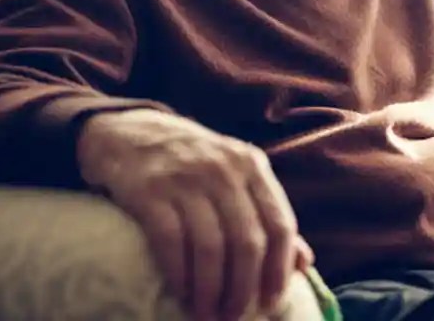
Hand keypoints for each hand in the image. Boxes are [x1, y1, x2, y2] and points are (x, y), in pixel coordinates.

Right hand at [76, 108, 312, 320]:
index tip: (271, 303)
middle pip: (247, 242)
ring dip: (211, 290)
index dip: (279, 270)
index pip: (281, 224)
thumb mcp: (236, 176)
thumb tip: (304, 262)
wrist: (129, 132)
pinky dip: (180, 275)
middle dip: (243, 289)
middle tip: (233, 318)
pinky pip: (171, 242)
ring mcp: (186, 178)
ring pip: (211, 247)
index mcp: (253, 166)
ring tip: (207, 315)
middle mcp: (224, 169)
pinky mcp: (149, 190)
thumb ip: (269, 214)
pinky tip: (181, 294)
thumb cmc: (191, 163)